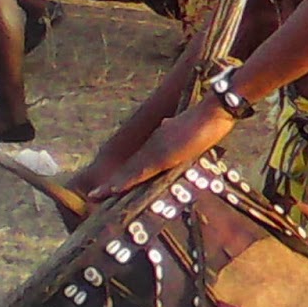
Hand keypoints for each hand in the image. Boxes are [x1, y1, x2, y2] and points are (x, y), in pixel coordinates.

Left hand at [87, 97, 234, 200]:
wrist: (214, 111)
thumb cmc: (207, 117)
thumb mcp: (188, 125)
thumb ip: (173, 126)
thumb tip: (164, 123)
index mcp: (161, 140)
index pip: (139, 161)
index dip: (125, 175)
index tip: (111, 186)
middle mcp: (155, 145)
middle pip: (131, 167)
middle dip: (113, 183)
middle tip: (94, 195)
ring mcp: (158, 150)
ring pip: (131, 171)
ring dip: (114, 185)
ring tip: (96, 195)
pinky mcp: (163, 156)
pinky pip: (141, 172)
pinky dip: (126, 181)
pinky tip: (113, 189)